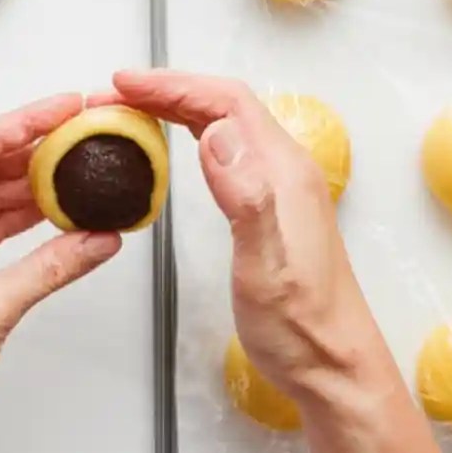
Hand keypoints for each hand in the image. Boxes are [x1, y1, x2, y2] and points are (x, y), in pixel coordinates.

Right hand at [109, 71, 370, 401]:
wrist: (335, 367)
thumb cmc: (302, 328)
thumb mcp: (266, 267)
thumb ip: (246, 198)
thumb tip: (218, 135)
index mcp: (284, 174)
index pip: (227, 102)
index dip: (174, 84)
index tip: (126, 85)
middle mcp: (286, 172)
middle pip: (226, 106)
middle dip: (170, 91)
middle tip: (116, 96)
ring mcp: (281, 189)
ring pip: (228, 127)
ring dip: (179, 109)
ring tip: (134, 111)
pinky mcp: (273, 208)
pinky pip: (231, 152)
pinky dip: (194, 136)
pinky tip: (175, 147)